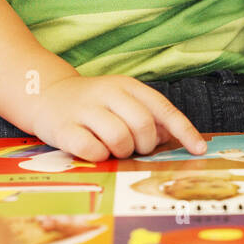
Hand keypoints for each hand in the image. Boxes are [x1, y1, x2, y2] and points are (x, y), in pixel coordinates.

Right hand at [30, 73, 207, 162]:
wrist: (44, 94)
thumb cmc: (92, 104)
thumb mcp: (122, 100)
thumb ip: (148, 116)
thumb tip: (174, 137)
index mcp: (127, 86)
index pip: (163, 108)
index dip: (184, 131)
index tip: (199, 149)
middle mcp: (107, 93)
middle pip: (143, 126)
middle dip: (144, 145)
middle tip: (133, 148)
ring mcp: (84, 110)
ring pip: (119, 139)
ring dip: (121, 152)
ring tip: (111, 149)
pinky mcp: (64, 128)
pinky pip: (93, 151)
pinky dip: (99, 157)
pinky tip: (93, 151)